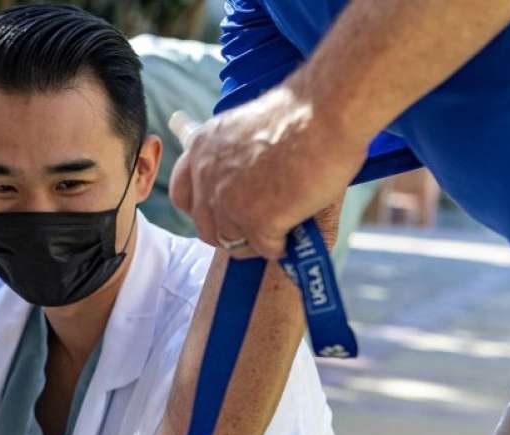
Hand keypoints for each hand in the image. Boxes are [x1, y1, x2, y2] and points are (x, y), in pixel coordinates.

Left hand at [169, 82, 367, 259]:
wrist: (327, 111)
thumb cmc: (303, 113)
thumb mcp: (250, 130)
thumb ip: (235, 160)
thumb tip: (243, 191)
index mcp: (202, 148)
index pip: (182, 194)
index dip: (202, 209)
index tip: (220, 213)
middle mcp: (207, 177)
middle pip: (205, 226)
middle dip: (230, 232)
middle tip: (257, 229)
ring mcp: (228, 202)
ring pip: (232, 241)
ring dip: (255, 242)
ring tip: (281, 231)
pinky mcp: (256, 221)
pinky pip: (264, 248)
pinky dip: (281, 247)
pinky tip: (297, 234)